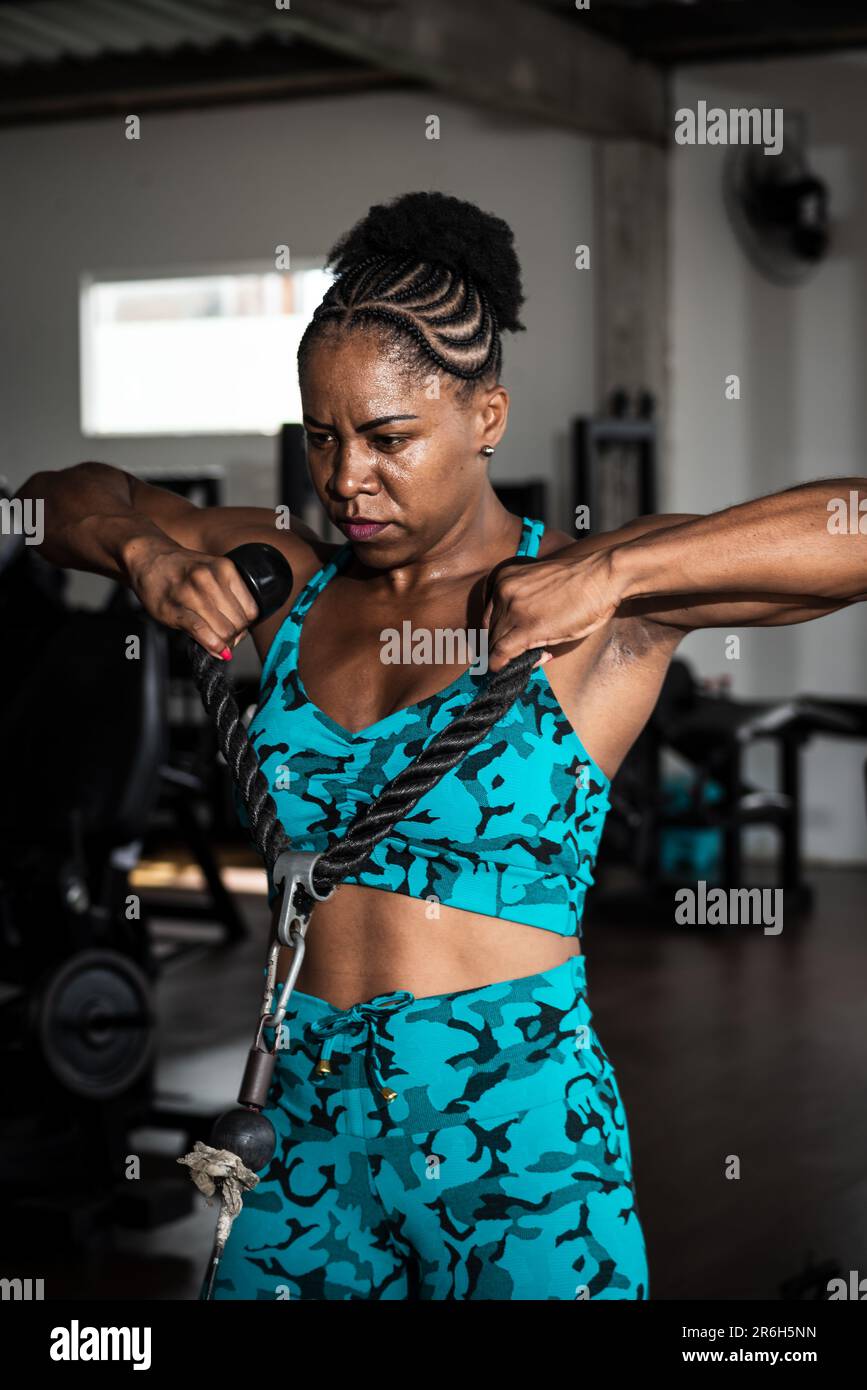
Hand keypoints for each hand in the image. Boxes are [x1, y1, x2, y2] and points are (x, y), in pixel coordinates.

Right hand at [124, 536, 260, 658]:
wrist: (149, 559)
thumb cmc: (183, 570)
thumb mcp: (212, 575)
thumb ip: (228, 601)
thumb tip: (236, 640)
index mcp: (225, 569)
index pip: (252, 609)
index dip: (247, 624)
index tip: (239, 626)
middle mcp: (209, 578)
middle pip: (238, 622)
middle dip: (235, 634)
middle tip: (225, 634)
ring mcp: (190, 593)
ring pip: (223, 629)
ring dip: (223, 640)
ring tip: (216, 637)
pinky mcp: (172, 608)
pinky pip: (200, 631)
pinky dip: (211, 643)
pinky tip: (214, 648)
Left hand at [481, 547, 623, 672]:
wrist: (602, 576)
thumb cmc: (580, 583)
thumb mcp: (540, 588)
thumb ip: (522, 608)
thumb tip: (516, 638)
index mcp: (504, 577)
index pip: (488, 614)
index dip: (495, 633)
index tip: (503, 644)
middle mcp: (503, 590)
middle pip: (490, 629)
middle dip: (501, 646)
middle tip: (518, 655)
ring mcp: (514, 608)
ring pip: (494, 642)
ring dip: (508, 656)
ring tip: (531, 657)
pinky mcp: (527, 627)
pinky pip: (502, 652)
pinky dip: (502, 664)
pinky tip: (511, 669)